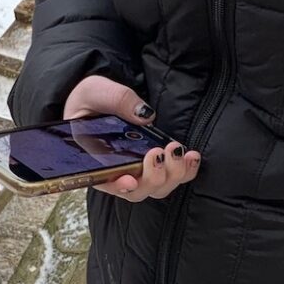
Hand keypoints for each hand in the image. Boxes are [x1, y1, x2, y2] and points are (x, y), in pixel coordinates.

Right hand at [62, 75, 199, 201]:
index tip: (129, 180)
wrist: (106, 99)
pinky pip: (175, 176)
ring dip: (172, 174)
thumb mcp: (95, 91)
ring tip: (177, 150)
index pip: (105, 183)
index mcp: (94, 161)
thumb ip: (116, 100)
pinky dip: (186, 170)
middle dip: (152, 177)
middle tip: (157, 152)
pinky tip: (192, 156)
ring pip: (158, 188)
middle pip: (137, 191)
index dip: (118, 187)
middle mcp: (119, 172)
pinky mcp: (159, 164)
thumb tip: (145, 115)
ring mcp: (141, 171)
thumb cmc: (91, 100)